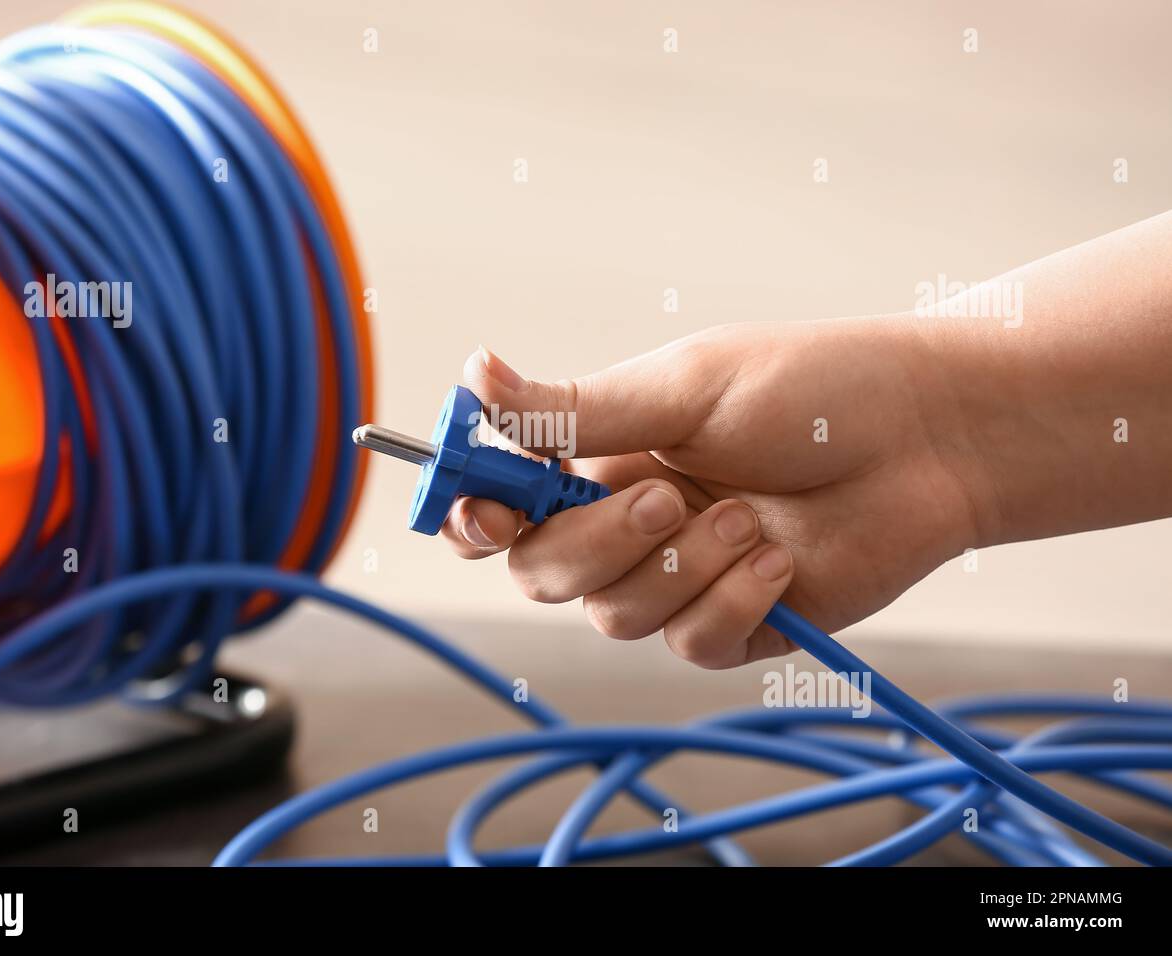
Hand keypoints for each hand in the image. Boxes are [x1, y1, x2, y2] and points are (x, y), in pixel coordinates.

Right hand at [440, 317, 978, 667]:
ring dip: (684, 568)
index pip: (503, 504)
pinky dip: (732, 602)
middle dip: (597, 545)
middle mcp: (628, 520)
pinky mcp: (734, 621)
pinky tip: (781, 561)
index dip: (477, 518)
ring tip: (754, 517)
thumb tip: (474, 374)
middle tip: (668, 497)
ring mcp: (680, 574)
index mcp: (602, 453)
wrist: (933, 439)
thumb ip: (574, 406)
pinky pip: (690, 645)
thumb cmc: (815, 390)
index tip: (486, 515)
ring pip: (615, 616)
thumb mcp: (686, 387)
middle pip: (544, 572)